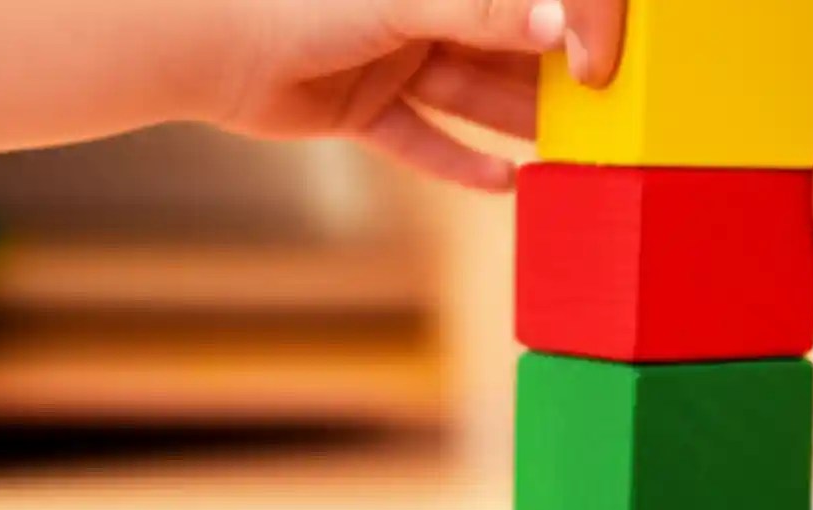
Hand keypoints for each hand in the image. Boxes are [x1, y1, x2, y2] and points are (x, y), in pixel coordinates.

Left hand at [218, 0, 626, 191]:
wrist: (206, 41)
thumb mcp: (405, 0)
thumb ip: (483, 10)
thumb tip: (563, 27)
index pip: (531, 0)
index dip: (576, 25)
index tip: (599, 70)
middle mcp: (426, 14)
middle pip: (509, 52)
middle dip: (554, 83)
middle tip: (607, 123)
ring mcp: (395, 62)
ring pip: (473, 98)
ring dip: (517, 127)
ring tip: (571, 161)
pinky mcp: (363, 109)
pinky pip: (422, 142)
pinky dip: (457, 166)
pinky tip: (502, 187)